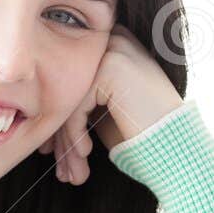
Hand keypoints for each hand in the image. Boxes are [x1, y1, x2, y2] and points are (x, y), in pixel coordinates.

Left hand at [37, 22, 183, 184]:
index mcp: (114, 46)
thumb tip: (36, 112)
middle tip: (61, 168)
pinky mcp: (110, 68)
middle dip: (60, 134)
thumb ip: (79, 100)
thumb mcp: (104, 111)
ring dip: (66, 141)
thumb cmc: (142, 133)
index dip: (61, 120)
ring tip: (70, 172)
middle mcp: (115, 41)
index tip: (54, 152)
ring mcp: (114, 51)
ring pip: (69, 99)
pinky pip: (76, 105)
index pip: (71, 80)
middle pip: (67, 89)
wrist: (177, 147)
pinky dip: (76, 134)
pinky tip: (86, 155)